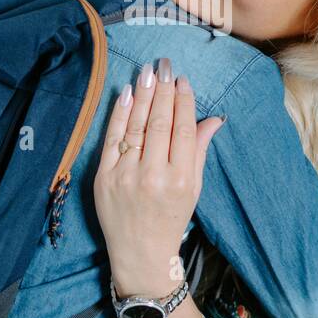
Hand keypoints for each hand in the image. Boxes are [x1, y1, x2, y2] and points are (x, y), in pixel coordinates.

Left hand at [94, 59, 224, 296]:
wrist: (140, 253)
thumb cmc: (171, 219)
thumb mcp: (194, 188)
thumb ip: (199, 151)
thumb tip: (213, 118)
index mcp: (181, 180)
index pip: (183, 130)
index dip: (183, 102)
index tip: (182, 80)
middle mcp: (154, 176)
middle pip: (159, 123)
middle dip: (163, 90)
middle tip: (165, 65)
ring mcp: (126, 176)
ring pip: (135, 126)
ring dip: (142, 95)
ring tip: (147, 71)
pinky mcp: (104, 178)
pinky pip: (112, 139)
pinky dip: (119, 114)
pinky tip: (127, 93)